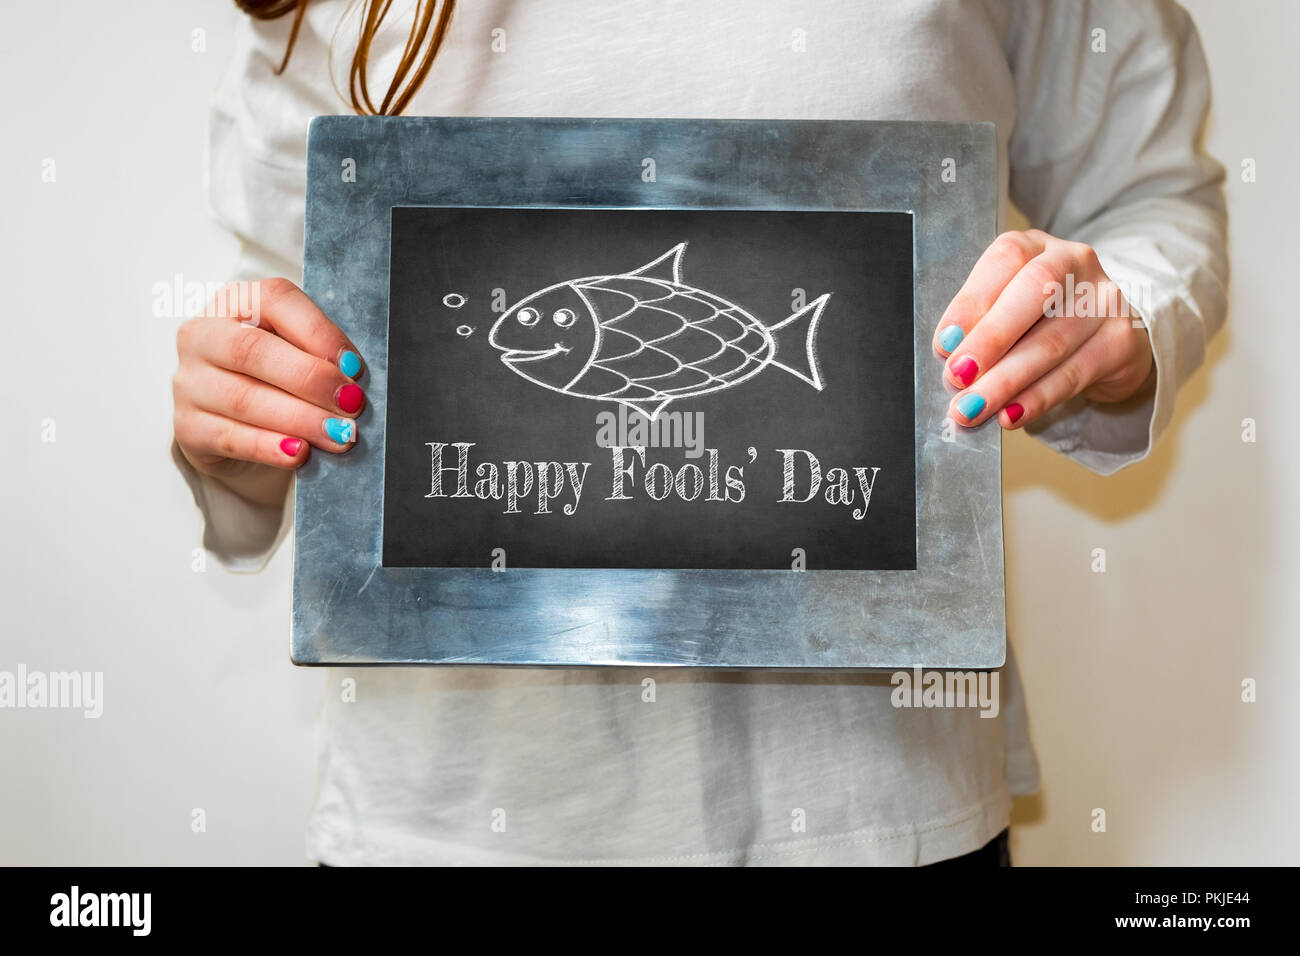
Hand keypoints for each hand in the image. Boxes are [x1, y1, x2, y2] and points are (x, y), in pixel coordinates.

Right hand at [173, 278, 365, 503]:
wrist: (238, 424)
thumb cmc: (277, 377)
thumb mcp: (297, 351)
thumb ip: (320, 354)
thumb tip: (353, 378)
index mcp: (236, 302)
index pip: (276, 301)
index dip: (319, 333)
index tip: (355, 367)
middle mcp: (203, 335)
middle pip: (253, 350)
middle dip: (310, 379)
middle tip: (351, 404)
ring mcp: (190, 381)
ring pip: (243, 398)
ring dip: (299, 419)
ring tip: (339, 435)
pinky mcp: (188, 426)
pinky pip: (229, 437)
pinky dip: (268, 447)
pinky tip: (298, 453)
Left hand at [933, 230, 1153, 428]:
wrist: (1105, 340)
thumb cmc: (1039, 321)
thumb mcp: (1007, 308)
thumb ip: (979, 323)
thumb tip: (950, 355)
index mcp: (1036, 247)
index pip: (1006, 259)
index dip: (972, 301)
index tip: (944, 343)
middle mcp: (1075, 262)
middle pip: (1034, 293)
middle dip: (989, 339)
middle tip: (957, 376)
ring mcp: (1104, 301)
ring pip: (1050, 343)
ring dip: (1004, 381)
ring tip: (971, 408)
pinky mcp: (1120, 342)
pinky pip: (1072, 375)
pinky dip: (1035, 399)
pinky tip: (1009, 416)